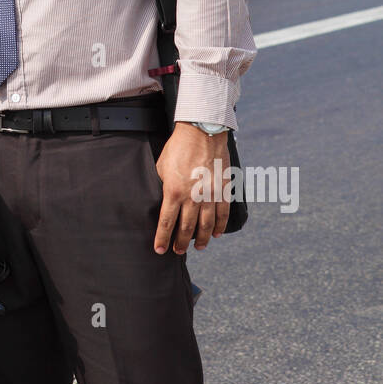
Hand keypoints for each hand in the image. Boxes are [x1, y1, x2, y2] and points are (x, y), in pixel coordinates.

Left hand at [151, 123, 230, 254]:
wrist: (201, 132)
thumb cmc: (178, 148)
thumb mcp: (161, 168)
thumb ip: (162, 187)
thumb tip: (161, 201)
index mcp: (173, 192)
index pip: (166, 223)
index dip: (162, 239)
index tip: (160, 250)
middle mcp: (192, 197)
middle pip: (187, 228)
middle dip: (181, 243)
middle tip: (178, 251)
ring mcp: (210, 195)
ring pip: (207, 225)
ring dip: (202, 239)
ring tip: (199, 247)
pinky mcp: (223, 190)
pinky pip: (223, 213)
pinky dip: (220, 226)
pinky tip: (217, 234)